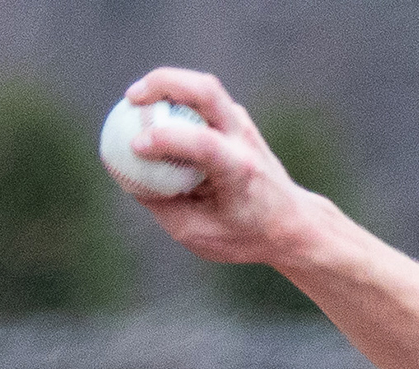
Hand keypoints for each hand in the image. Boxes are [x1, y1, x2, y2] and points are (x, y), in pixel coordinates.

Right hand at [120, 68, 325, 267]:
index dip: (166, 139)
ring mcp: (243, 126)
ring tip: (135, 100)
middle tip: (131, 98)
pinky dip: (175, 100)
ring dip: (167, 85)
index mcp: (240, 172)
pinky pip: (202, 101)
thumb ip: (161, 205)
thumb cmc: (244, 234)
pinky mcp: (237, 121)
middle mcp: (243, 141)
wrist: (292, 223)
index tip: (135, 146)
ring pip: (205, 88)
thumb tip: (125, 173)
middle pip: (206, 91)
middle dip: (164, 84)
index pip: (204, 143)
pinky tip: (154, 116)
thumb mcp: (198, 234)